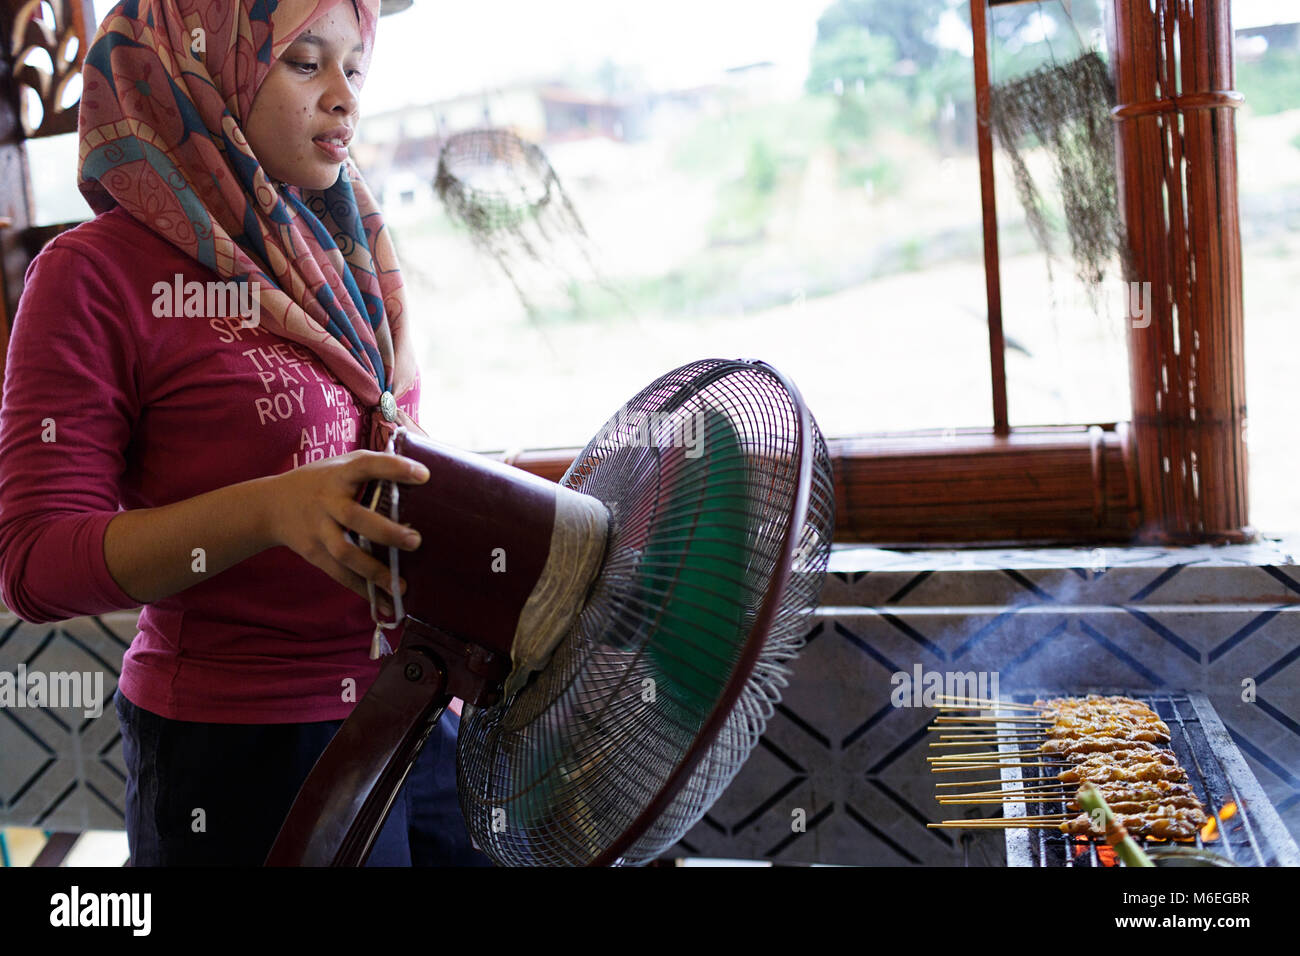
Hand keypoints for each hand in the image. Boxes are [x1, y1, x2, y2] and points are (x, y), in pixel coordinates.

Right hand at [266, 450, 428, 610]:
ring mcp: (319, 528)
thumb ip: (375, 467)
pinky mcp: (314, 552)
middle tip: (415, 541)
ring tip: (402, 585)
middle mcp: (328, 500)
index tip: (424, 475)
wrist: (272, 505)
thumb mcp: (342, 465)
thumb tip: (424, 469)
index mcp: (340, 473)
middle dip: (385, 531)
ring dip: (373, 570)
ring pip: (345, 552)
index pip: (367, 466)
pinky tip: (385, 602)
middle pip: (354, 517)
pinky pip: (339, 574)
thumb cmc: (323, 481)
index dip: (394, 468)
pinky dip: (362, 590)